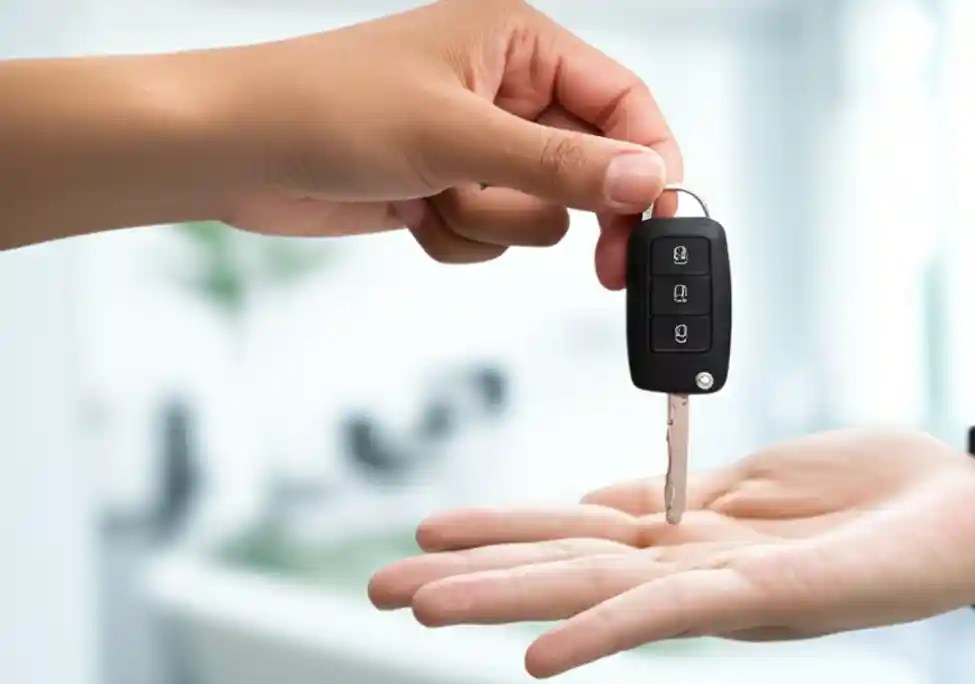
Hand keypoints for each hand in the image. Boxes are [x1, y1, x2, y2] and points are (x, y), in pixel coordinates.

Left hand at [2, 0, 679, 287]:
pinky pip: (495, 236)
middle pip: (593, 166)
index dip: (651, 163)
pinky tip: (413, 211)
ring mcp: (479, 145)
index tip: (662, 222)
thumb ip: (562, 166)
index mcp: (519, 44)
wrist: (231, 152)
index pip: (623, 101)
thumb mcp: (456, 136)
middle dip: (576, 210)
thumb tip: (650, 181)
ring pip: (542, 211)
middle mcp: (507, 90)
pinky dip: (461, 237)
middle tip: (608, 267)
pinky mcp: (451, 188)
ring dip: (494, 220)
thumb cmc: (323, 108)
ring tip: (437, 195)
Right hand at [368, 428, 974, 677]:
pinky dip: (602, 636)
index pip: (574, 532)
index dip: (499, 530)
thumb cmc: (869, 493)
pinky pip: (672, 613)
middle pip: (566, 567)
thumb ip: (668, 497)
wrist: (970, 510)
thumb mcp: (750, 480)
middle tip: (380, 587)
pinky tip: (537, 654)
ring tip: (421, 607)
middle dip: (472, 577)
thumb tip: (590, 502)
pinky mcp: (768, 597)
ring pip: (596, 592)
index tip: (424, 531)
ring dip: (507, 602)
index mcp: (686, 534)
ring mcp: (724, 587)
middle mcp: (692, 566)